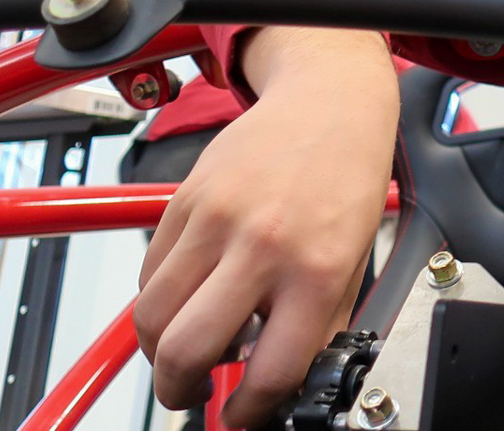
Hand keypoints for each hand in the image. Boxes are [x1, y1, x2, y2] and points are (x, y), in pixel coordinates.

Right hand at [134, 31, 398, 427]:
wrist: (329, 104)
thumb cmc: (346, 180)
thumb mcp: (354, 263)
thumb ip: (318, 325)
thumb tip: (284, 384)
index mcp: (317, 270)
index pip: (268, 372)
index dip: (249, 411)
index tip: (241, 415)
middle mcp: (264, 246)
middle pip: (187, 350)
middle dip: (181, 392)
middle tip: (194, 394)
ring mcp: (217, 221)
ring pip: (152, 317)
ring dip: (159, 351)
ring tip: (184, 354)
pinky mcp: (184, 201)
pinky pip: (149, 274)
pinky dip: (159, 301)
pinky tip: (187, 300)